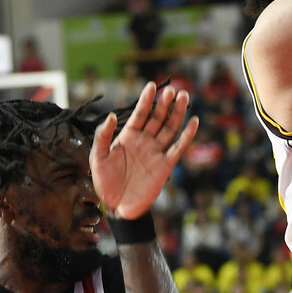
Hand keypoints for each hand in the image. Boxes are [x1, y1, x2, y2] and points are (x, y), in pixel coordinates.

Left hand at [90, 83, 198, 218]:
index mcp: (128, 137)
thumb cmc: (105, 182)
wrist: (117, 207)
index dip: (146, 100)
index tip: (152, 85)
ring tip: (184, 96)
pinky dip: (187, 135)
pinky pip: (178, 147)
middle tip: (172, 89)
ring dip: (177, 113)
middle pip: (158, 118)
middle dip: (164, 103)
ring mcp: (156, 152)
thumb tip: (112, 115)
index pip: (140, 114)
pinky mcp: (165, 166)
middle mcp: (144, 141)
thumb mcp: (98, 157)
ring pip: (170, 128)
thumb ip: (103, 136)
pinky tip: (193, 121)